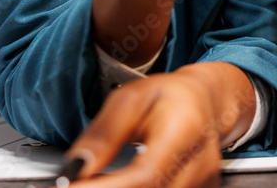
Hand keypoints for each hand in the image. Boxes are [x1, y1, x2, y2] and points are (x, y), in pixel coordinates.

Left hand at [65, 62, 255, 186]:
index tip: (72, 187)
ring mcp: (204, 182)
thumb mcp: (130, 98)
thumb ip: (104, 133)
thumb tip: (77, 168)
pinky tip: (119, 185)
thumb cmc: (168, 97)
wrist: (204, 101)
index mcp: (185, 129)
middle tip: (76, 183)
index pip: (145, 175)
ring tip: (98, 181)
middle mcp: (201, 162)